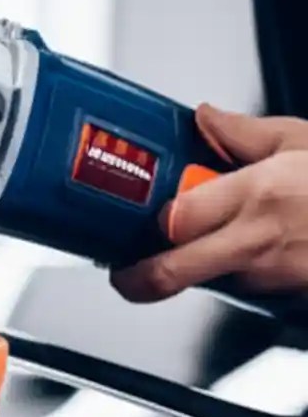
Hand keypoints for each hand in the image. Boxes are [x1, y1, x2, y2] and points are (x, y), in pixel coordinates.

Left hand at [112, 105, 307, 301]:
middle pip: (168, 275)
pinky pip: (245, 293)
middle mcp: (255, 241)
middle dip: (136, 281)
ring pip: (207, 284)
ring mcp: (272, 277)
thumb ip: (244, 133)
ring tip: (204, 245)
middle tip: (125, 273)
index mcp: (253, 194)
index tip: (129, 223)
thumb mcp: (303, 140)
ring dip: (195, 271)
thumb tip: (204, 117)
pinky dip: (236, 277)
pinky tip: (251, 253)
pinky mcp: (288, 300)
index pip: (170, 220)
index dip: (140, 226)